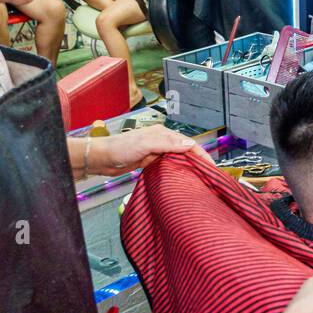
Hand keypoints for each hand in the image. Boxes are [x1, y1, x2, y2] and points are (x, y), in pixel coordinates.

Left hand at [88, 124, 212, 175]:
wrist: (102, 158)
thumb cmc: (121, 148)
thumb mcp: (146, 144)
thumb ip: (168, 144)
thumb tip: (190, 144)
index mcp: (163, 134)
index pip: (188, 143)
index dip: (201, 154)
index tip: (211, 167)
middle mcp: (162, 141)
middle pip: (185, 151)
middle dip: (198, 161)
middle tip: (209, 176)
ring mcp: (156, 152)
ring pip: (178, 159)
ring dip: (188, 167)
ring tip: (199, 179)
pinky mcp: (151, 161)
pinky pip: (169, 166)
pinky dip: (177, 171)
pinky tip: (181, 179)